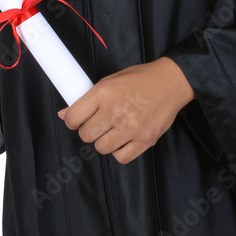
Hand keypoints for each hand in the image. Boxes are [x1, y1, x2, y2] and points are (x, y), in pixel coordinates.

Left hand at [59, 58, 194, 164]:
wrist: (170, 82)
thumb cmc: (140, 79)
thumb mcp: (110, 80)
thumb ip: (88, 98)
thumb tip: (64, 114)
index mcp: (104, 93)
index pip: (74, 117)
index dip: (72, 121)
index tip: (76, 121)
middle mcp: (115, 111)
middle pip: (86, 135)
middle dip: (88, 131)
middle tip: (96, 124)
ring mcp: (131, 127)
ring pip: (102, 148)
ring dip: (104, 141)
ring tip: (112, 130)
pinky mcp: (145, 140)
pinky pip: (121, 157)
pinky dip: (119, 151)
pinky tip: (123, 139)